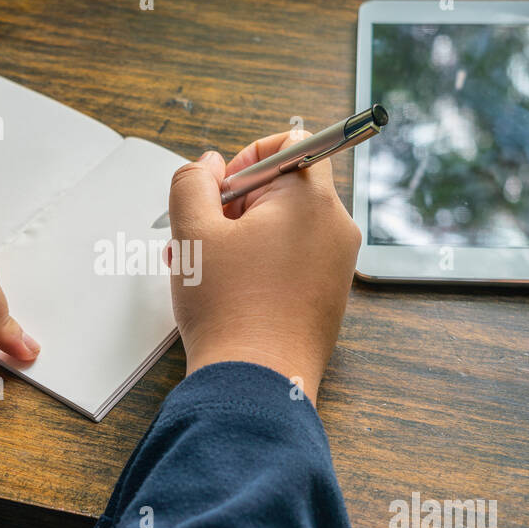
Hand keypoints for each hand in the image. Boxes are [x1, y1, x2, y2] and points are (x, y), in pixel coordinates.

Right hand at [166, 130, 360, 404]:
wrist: (255, 384)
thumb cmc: (229, 311)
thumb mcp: (192, 232)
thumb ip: (192, 182)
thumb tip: (206, 165)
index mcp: (310, 199)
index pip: (288, 143)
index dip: (244, 158)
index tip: (219, 189)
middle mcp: (335, 226)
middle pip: (283, 187)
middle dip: (233, 204)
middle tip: (199, 234)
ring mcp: (336, 263)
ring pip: (282, 227)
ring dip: (239, 236)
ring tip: (200, 266)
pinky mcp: (328, 295)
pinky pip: (292, 259)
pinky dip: (258, 263)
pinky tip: (224, 289)